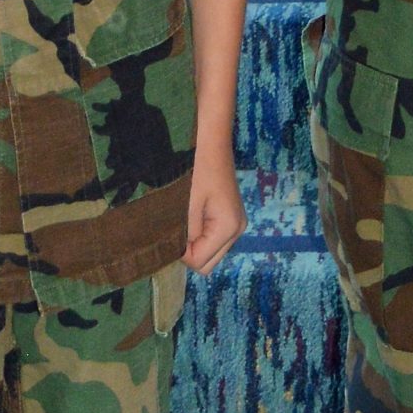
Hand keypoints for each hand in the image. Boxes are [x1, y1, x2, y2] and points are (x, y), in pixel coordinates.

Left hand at [185, 149, 247, 272]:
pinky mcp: (233, 220)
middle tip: (179, 230)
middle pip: (207, 264)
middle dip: (190, 253)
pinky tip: (195, 219)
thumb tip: (180, 256)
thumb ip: (185, 236)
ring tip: (187, 222)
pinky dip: (201, 238)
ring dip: (195, 245)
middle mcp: (238, 231)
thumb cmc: (199, 173)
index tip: (174, 232)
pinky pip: (214, 242)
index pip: (200, 262)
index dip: (182, 253)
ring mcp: (237, 225)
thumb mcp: (187, 207)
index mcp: (228, 228)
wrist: (213, 147)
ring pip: (210, 255)